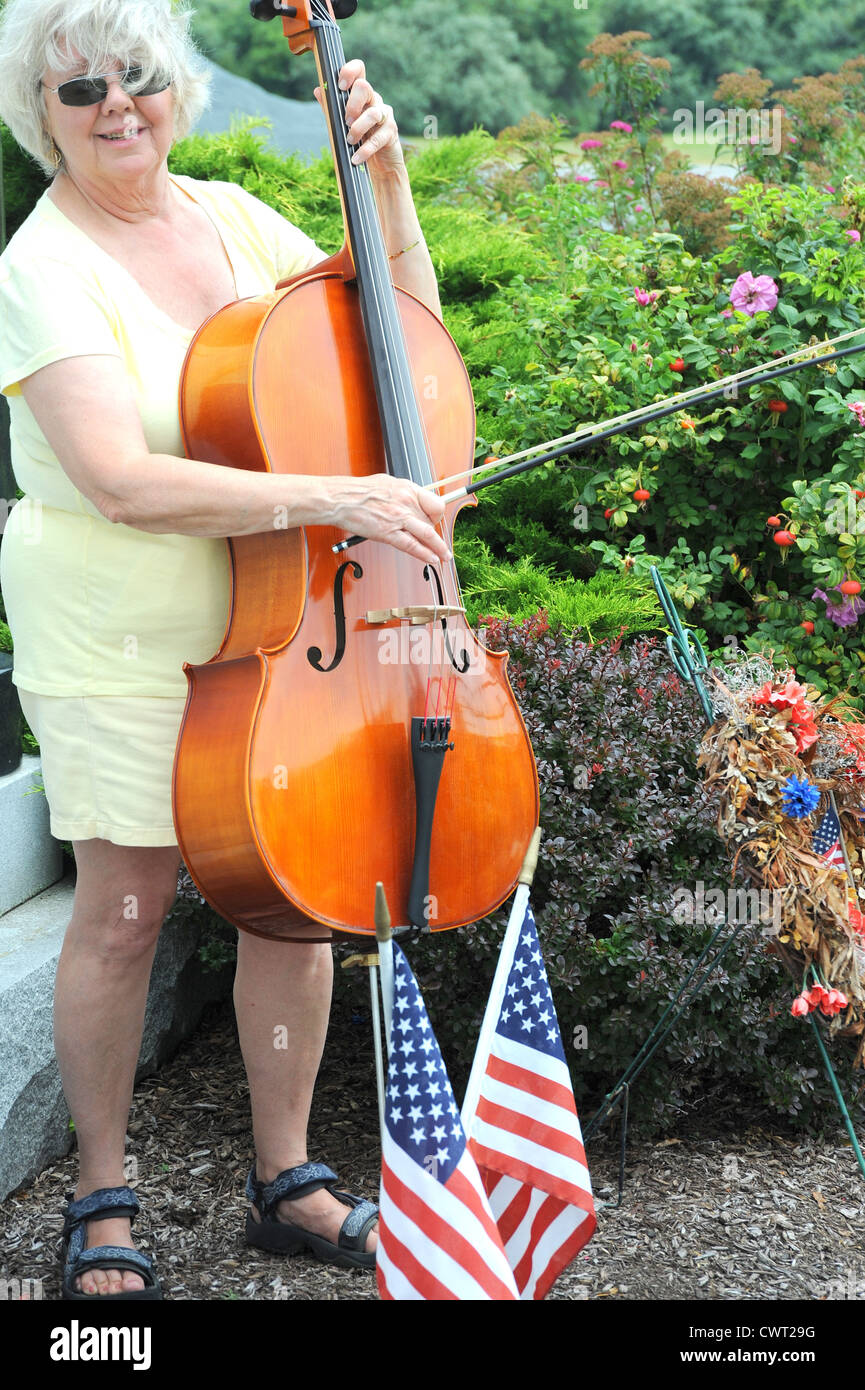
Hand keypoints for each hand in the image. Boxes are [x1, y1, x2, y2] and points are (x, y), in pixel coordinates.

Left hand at [315, 58, 403, 173]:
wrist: (379, 164)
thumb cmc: (359, 141)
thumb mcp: (341, 125)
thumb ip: (331, 109)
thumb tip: (318, 90)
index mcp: (361, 95)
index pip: (359, 71)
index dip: (349, 72)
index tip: (341, 86)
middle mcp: (374, 100)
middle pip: (364, 86)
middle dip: (352, 104)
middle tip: (346, 121)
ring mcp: (385, 115)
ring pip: (372, 113)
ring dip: (358, 128)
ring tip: (349, 140)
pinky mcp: (391, 132)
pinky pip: (378, 138)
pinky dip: (365, 149)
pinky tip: (356, 158)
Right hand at [323, 473, 448, 564]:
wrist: (340, 499)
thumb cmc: (358, 491)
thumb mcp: (388, 484)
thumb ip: (403, 494)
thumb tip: (412, 502)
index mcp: (407, 489)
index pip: (435, 503)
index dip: (438, 515)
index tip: (436, 521)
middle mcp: (406, 503)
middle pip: (431, 521)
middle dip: (433, 534)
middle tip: (434, 542)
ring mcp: (398, 518)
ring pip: (427, 535)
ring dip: (438, 548)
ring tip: (445, 556)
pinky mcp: (388, 533)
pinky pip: (411, 546)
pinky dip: (424, 554)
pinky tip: (431, 559)